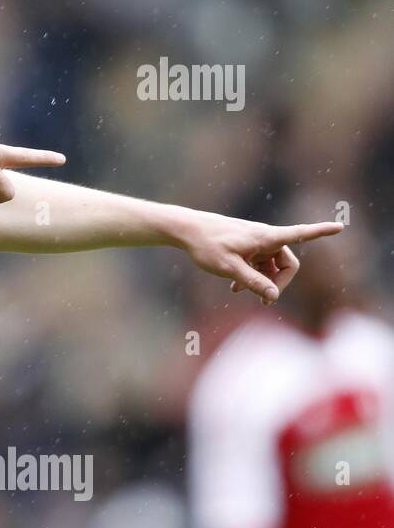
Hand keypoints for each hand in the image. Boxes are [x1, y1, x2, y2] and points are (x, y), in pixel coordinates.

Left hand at [175, 213, 344, 304]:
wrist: (187, 230)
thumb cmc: (207, 245)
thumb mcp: (229, 268)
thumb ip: (252, 282)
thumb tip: (273, 297)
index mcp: (266, 237)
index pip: (299, 234)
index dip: (320, 232)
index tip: (340, 226)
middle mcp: (265, 237)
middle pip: (287, 263)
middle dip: (278, 282)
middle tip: (263, 300)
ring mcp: (256, 242)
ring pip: (271, 266)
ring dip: (261, 280)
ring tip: (240, 292)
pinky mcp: (247, 246)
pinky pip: (259, 264)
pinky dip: (252, 275)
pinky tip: (236, 289)